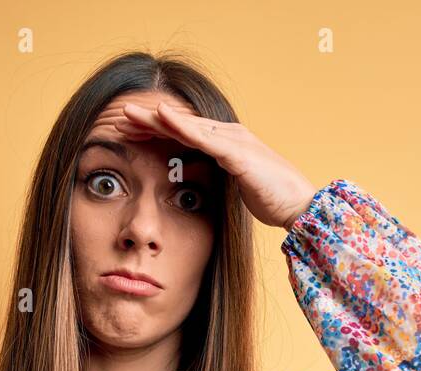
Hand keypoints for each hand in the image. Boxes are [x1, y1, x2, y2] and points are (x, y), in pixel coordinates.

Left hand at [113, 100, 317, 230]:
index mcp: (226, 144)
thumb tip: (193, 182)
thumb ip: (217, 180)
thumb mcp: (235, 188)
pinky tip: (162, 117)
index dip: (157, 130)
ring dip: (157, 118)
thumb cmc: (273, 199)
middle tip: (120, 117)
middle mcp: (229, 135)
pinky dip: (182, 126)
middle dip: (150, 120)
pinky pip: (204, 137)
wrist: (299, 206)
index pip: (185, 133)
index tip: (130, 132)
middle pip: (182, 124)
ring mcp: (234, 141)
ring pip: (188, 125)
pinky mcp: (238, 153)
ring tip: (130, 113)